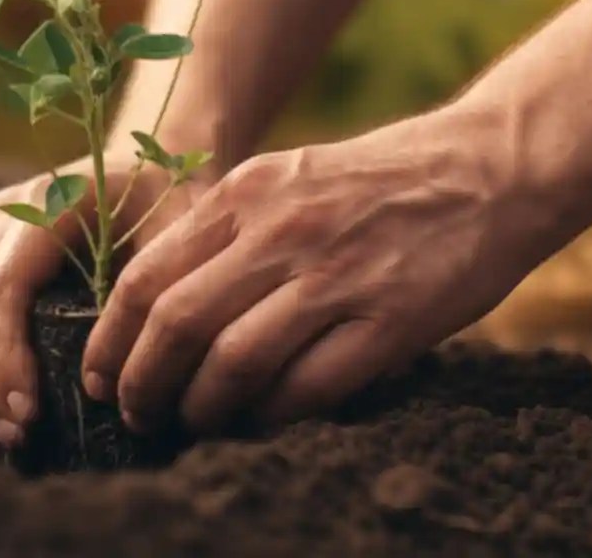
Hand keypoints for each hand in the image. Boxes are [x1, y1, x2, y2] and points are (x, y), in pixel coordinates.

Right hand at [0, 152, 214, 452]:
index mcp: (50, 199)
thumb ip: (154, 291)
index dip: (6, 352)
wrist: (157, 161)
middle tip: (12, 438)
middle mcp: (6, 213)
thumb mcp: (183, 231)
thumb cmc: (178, 198)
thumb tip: (122, 380)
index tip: (29, 411)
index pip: (3, 283)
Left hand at [83, 109, 557, 433]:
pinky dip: (271, 415)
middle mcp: (281, 231)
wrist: (490, 166)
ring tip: (191, 424)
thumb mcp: (287, 178)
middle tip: (135, 415)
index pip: (145, 276)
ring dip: (201, 408)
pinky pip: (308, 387)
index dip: (110, 339)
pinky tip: (260, 421)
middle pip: (177, 324)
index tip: (101, 375)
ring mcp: (337, 275)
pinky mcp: (391, 320)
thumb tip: (163, 305)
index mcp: (245, 193)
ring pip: (234, 363)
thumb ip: (227, 230)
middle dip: (143, 383)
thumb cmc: (379, 179)